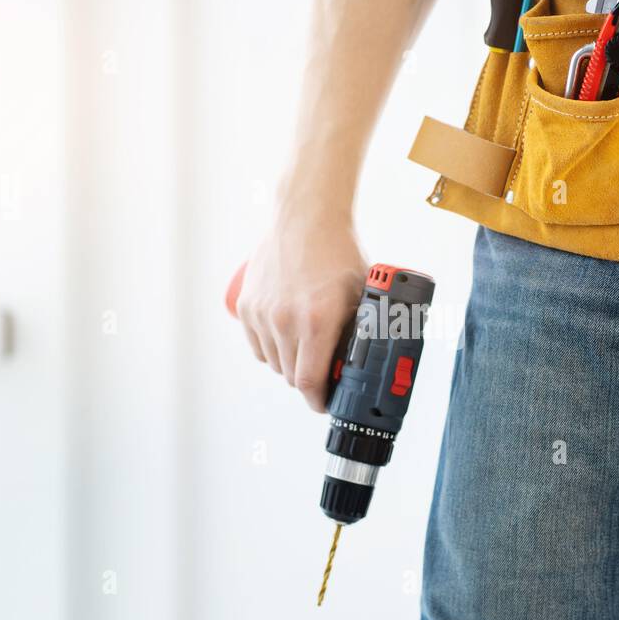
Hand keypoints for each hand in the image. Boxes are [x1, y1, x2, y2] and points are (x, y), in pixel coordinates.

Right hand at [237, 216, 365, 412]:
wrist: (306, 217)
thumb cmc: (339, 252)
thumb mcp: (362, 295)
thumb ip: (363, 330)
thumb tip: (371, 362)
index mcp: (317, 321)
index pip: (310, 381)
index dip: (318, 400)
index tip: (325, 403)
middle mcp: (285, 321)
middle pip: (291, 376)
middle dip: (309, 381)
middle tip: (324, 373)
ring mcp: (263, 313)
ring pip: (273, 363)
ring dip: (290, 365)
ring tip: (306, 349)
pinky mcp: (248, 306)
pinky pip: (258, 346)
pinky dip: (271, 350)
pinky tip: (286, 340)